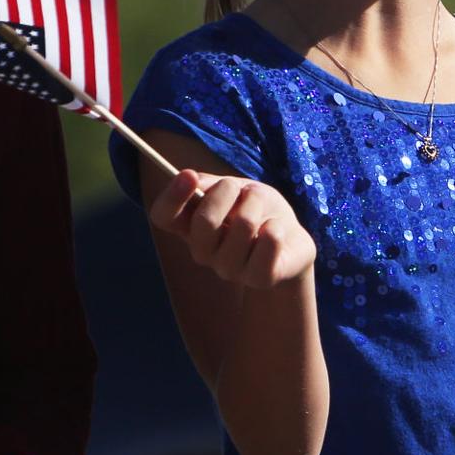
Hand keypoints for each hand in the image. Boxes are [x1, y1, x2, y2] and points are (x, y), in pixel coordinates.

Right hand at [149, 169, 315, 288]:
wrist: (290, 242)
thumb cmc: (257, 210)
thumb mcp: (235, 188)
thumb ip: (212, 184)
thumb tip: (195, 180)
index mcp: (189, 227)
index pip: (163, 216)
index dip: (172, 196)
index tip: (188, 175)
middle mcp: (203, 252)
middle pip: (204, 220)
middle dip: (228, 192)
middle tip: (243, 188)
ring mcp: (229, 269)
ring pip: (244, 223)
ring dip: (259, 205)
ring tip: (264, 212)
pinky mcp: (259, 279)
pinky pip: (269, 240)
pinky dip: (278, 225)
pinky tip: (276, 232)